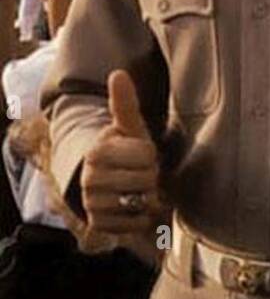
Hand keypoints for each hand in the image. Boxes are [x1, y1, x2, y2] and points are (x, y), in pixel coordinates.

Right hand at [81, 71, 159, 237]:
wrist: (107, 181)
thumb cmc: (125, 150)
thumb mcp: (129, 128)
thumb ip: (125, 103)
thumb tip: (118, 73)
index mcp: (97, 152)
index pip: (147, 155)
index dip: (151, 156)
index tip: (140, 155)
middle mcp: (89, 179)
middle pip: (146, 180)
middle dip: (149, 177)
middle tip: (139, 174)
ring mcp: (91, 203)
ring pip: (140, 202)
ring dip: (145, 198)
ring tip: (135, 189)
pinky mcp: (98, 224)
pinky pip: (134, 224)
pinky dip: (140, 218)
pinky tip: (131, 206)